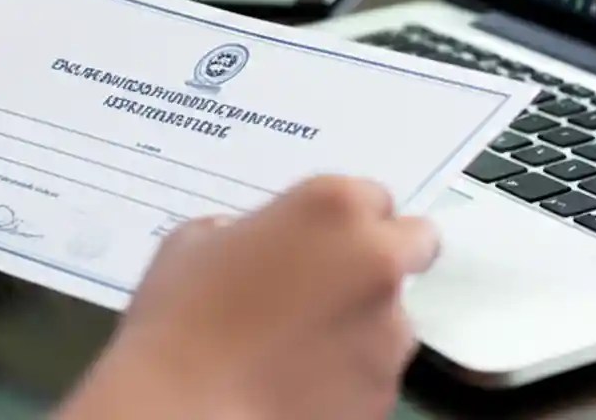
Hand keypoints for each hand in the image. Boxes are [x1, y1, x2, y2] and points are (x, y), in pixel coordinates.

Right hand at [58, 176, 439, 419]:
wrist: (187, 413)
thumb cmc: (180, 322)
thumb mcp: (195, 244)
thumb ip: (245, 230)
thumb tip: (255, 243)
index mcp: (335, 207)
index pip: (374, 197)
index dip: (347, 221)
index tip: (321, 243)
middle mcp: (379, 259)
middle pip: (415, 243)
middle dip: (387, 257)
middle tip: (338, 283)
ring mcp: (391, 329)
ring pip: (395, 315)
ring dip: (364, 323)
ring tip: (304, 348)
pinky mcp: (388, 389)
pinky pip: (378, 371)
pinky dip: (352, 374)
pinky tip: (304, 383)